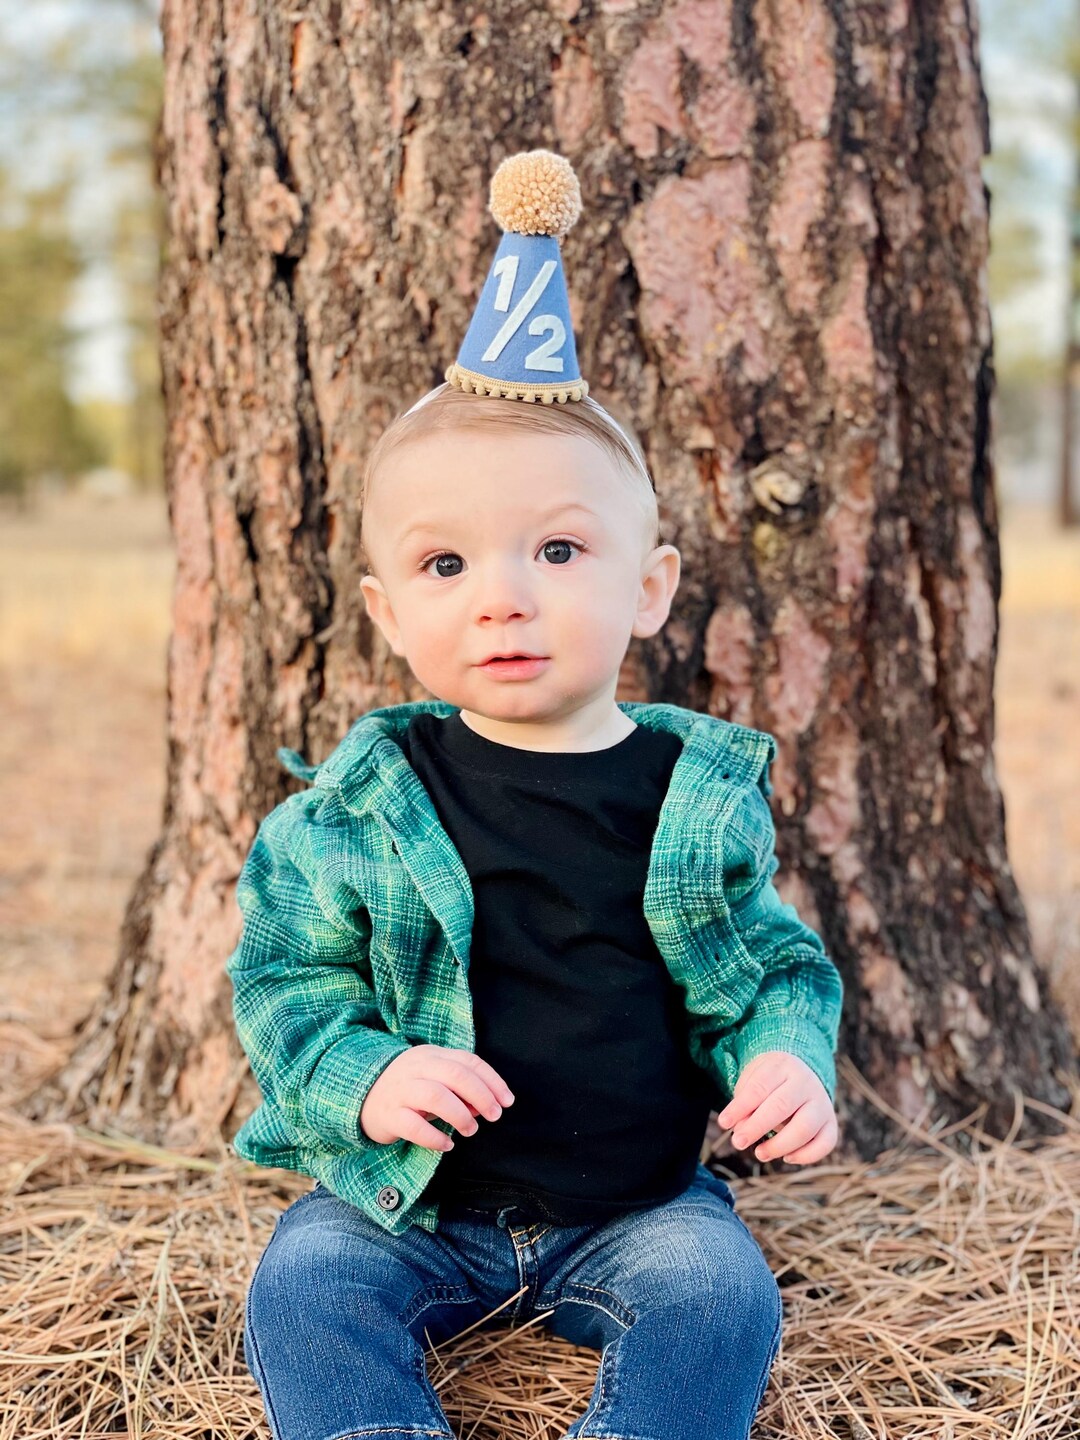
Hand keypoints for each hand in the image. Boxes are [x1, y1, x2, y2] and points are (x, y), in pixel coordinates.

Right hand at [359, 1043, 514, 1150]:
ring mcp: (400, 1090)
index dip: (492, 1081)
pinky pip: (414, 1126)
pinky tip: (447, 1145)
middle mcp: (415, 1068)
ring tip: (471, 1130)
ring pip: (435, 1096)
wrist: (362, 1098)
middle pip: (455, 1075)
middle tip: (494, 1116)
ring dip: (460, 1115)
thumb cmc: (408, 1090)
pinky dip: (435, 1137)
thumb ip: (460, 1089)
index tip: (507, 1101)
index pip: (468, 1061)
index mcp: (431, 1055)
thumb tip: (486, 1105)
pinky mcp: (388, 1115)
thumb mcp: (434, 1080)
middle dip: (481, 1096)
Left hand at [716, 1051, 837, 1164]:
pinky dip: (807, 1155)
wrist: (798, 1073)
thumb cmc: (767, 1083)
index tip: (723, 1123)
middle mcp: (805, 1082)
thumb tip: (741, 1131)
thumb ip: (745, 1106)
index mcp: (782, 1066)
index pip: (759, 1087)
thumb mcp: (751, 1084)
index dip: (740, 1107)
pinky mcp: (831, 1122)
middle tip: (737, 1142)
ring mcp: (822, 1102)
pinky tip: (787, 1157)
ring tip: (759, 1153)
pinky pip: (826, 1143)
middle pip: (781, 1106)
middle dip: (757, 1127)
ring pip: (805, 1127)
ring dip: (780, 1145)